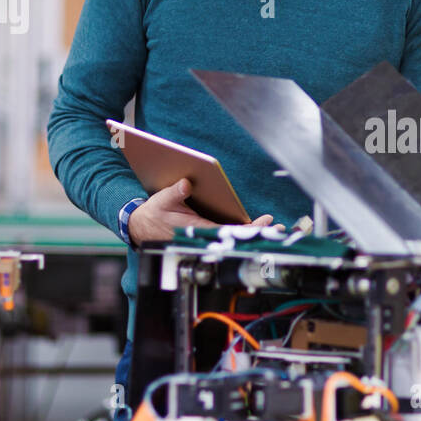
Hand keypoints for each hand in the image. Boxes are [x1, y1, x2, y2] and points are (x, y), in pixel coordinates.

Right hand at [128, 178, 273, 246]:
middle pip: (235, 235)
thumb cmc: (152, 215)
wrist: (141, 227)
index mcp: (197, 228)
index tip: (265, 221)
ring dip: (252, 232)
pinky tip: (254, 227)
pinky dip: (241, 231)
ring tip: (272, 226)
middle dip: (258, 232)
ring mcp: (205, 236)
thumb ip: (174, 193)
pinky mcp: (204, 233)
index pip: (228, 230)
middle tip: (279, 227)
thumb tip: (186, 183)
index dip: (248, 228)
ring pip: (232, 236)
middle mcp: (204, 235)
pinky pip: (225, 233)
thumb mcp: (161, 201)